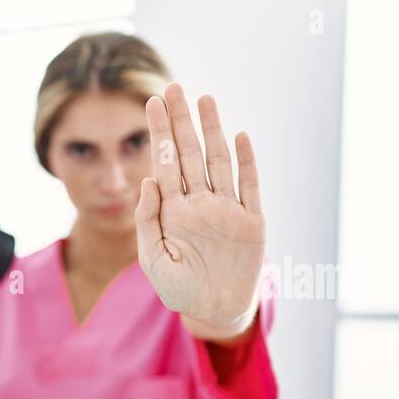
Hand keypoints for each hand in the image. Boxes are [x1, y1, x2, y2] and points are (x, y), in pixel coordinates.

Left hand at [135, 83, 265, 338]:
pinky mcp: (251, 221)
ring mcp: (226, 209)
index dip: (159, 133)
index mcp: (173, 211)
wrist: (214, 311)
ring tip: (204, 99)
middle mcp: (200, 203)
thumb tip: (148, 180)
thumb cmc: (179, 288)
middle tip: (173, 87)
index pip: (164, 163)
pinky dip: (246, 162)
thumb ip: (147, 221)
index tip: (151, 104)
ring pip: (218, 161)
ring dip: (212, 130)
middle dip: (180, 121)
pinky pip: (249, 186)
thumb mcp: (153, 259)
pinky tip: (239, 136)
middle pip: (189, 153)